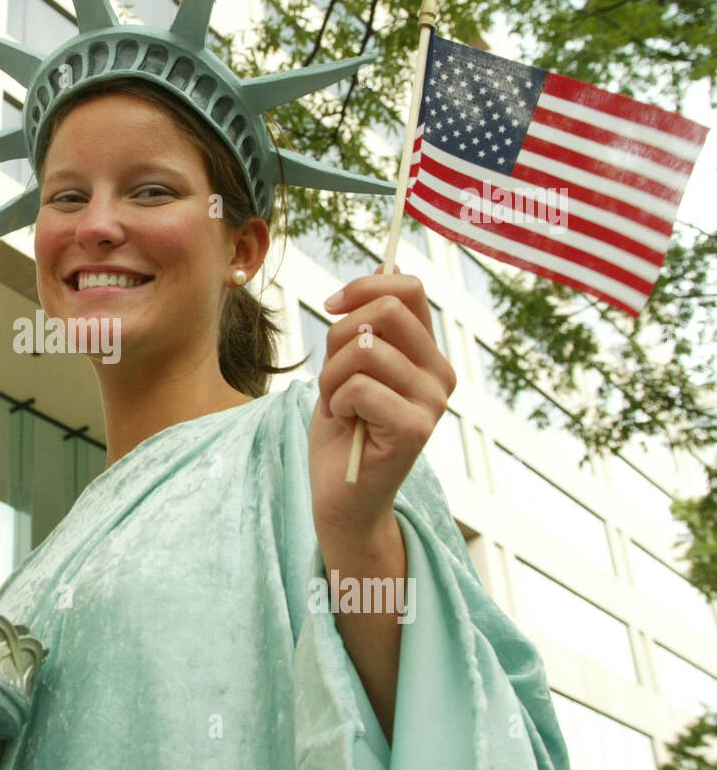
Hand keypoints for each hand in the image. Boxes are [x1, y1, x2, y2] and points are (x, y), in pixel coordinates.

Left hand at [308, 268, 456, 538]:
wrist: (342, 496)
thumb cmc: (343, 429)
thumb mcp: (350, 366)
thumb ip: (367, 328)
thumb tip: (381, 273)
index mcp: (427, 353)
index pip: (407, 289)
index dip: (362, 288)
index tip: (331, 307)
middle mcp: (440, 374)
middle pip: (385, 312)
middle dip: (338, 337)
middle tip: (330, 375)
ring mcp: (432, 402)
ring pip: (366, 349)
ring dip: (332, 377)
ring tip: (337, 405)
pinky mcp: (415, 429)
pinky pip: (360, 387)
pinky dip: (337, 401)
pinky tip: (344, 424)